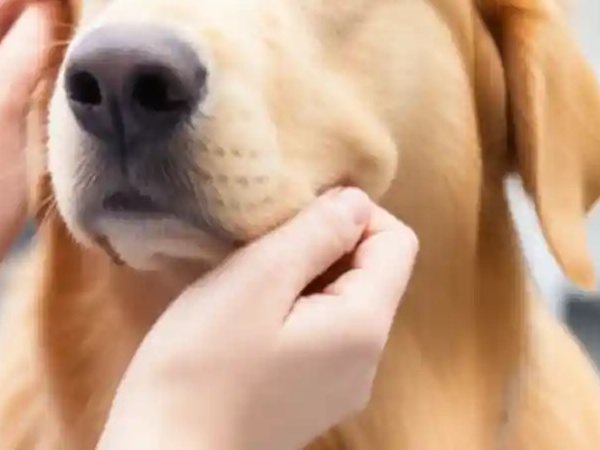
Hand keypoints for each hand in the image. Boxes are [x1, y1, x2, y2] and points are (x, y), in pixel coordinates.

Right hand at [100, 189, 418, 449]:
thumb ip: (315, 232)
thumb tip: (356, 199)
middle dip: (324, 243)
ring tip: (247, 279)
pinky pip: (319, 334)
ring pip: (343, 302)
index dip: (352, 213)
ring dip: (302, 276)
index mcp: (365, 326)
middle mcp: (367, 360)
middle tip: (261, 246)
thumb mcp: (256, 279)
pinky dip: (291, 310)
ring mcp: (338, 386)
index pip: (398, 241)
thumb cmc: (201, 368)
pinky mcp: (307, 400)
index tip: (292, 215)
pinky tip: (243, 317)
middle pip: (372, 272)